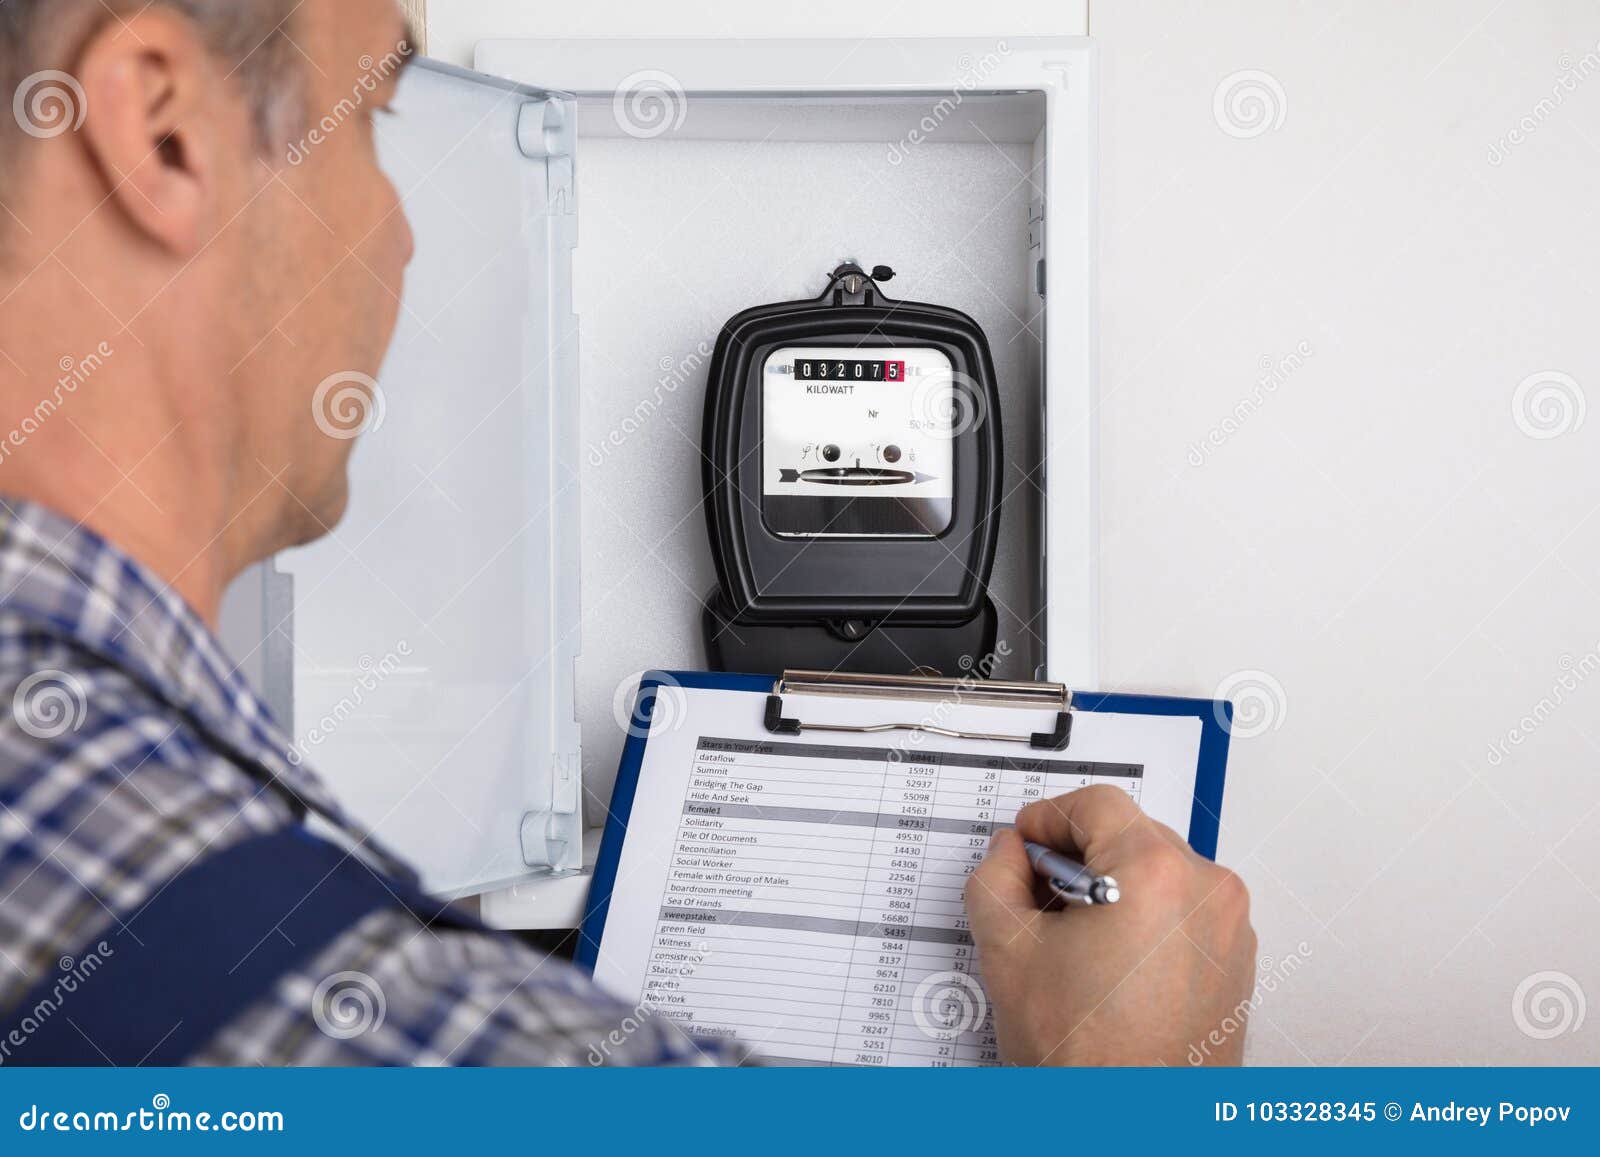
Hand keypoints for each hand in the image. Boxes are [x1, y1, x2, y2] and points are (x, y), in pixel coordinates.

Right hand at [965, 785, 1256, 1065]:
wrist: (1135, 1129)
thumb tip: (1009, 853)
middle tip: (1041, 897)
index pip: (1097, 804)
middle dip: (1081, 858)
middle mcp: (1206, 891)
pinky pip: (1187, 913)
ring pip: (1161, 874)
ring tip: (1078, 942)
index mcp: (1155, 874)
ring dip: (1116, 890)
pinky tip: (1113, 966)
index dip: (1050, 817)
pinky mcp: (1237, 961)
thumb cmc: (1088, 1058)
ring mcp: (1230, 928)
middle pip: (1132, 835)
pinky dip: (1150, 922)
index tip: (1027, 842)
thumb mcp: (1009, 952)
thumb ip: (996, 878)